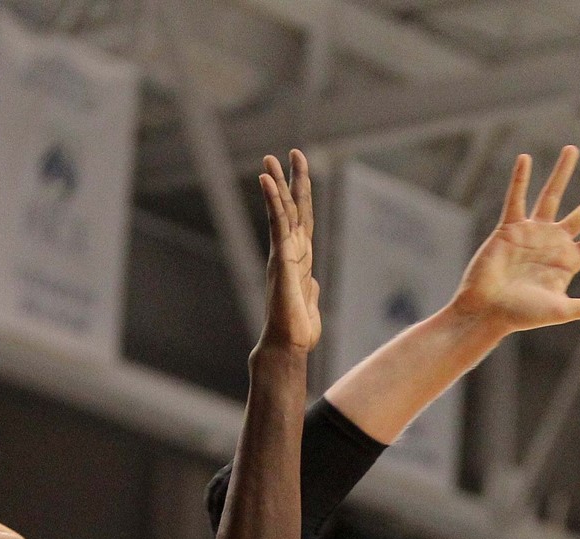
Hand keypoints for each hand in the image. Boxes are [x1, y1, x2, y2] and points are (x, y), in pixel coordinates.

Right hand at [259, 151, 319, 352]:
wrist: (288, 345)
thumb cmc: (297, 331)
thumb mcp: (311, 305)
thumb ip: (312, 290)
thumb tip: (313, 283)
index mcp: (299, 258)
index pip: (303, 218)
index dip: (302, 194)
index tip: (300, 169)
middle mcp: (289, 251)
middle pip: (292, 207)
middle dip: (290, 179)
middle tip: (288, 152)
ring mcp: (283, 253)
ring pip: (281, 211)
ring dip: (276, 184)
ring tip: (269, 159)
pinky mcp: (281, 259)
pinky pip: (277, 224)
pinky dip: (272, 201)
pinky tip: (266, 181)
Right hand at [449, 146, 579, 335]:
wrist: (486, 311)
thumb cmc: (521, 315)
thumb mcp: (560, 310)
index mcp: (569, 262)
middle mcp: (554, 243)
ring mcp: (532, 233)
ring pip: (551, 196)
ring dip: (562, 173)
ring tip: (572, 149)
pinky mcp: (509, 228)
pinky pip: (516, 198)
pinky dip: (519, 179)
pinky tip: (525, 158)